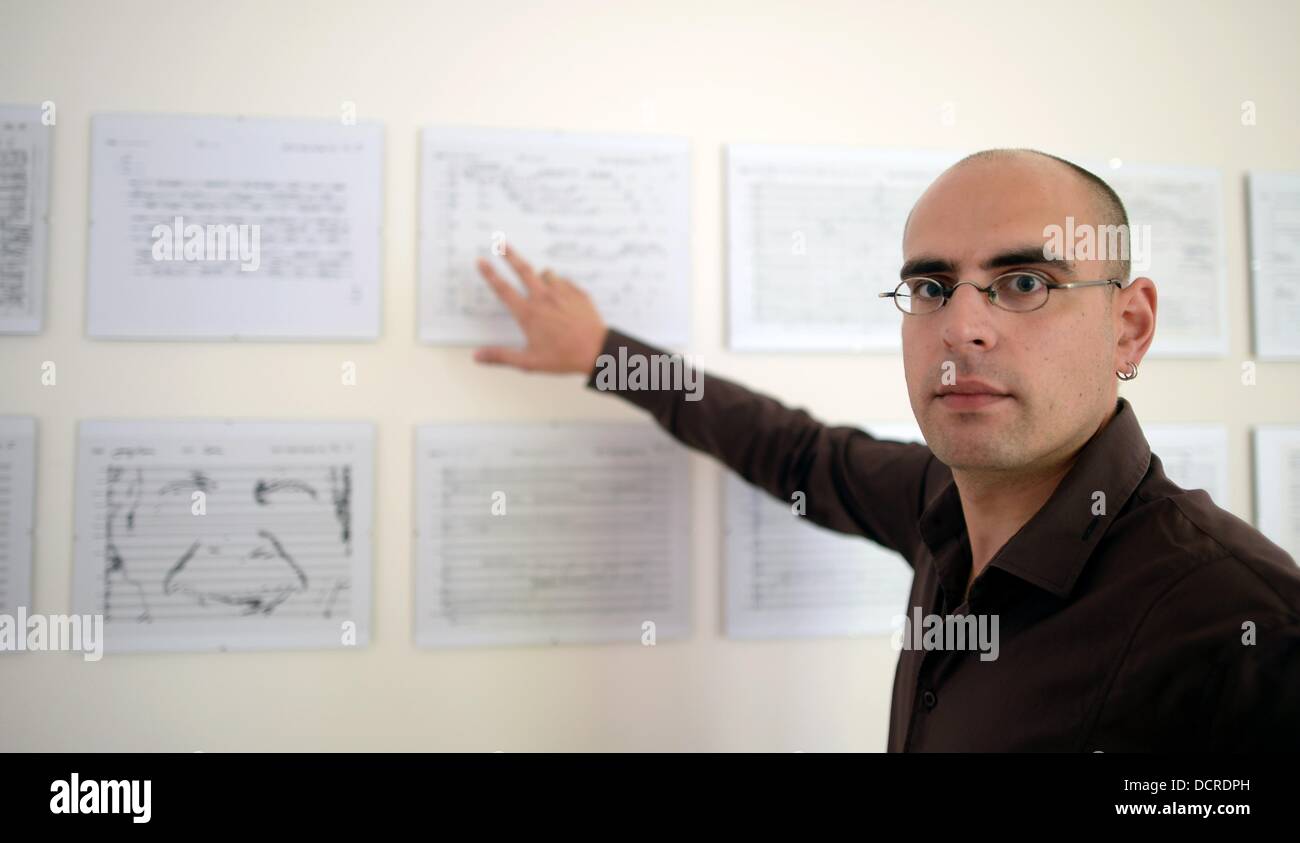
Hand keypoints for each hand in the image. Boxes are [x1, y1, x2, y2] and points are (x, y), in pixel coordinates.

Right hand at [472, 245, 607, 374]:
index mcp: (528, 314)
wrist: (597, 351)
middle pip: (523, 269)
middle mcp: (543, 298)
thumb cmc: (563, 357)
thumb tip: (477, 356)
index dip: (490, 274)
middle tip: (501, 242)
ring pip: (546, 274)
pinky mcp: (578, 293)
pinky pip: (564, 282)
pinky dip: (560, 286)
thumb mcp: (529, 362)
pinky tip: (563, 300)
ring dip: (541, 278)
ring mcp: (562, 293)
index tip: (481, 261)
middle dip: (509, 254)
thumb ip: (501, 356)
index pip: (503, 290)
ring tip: (544, 293)